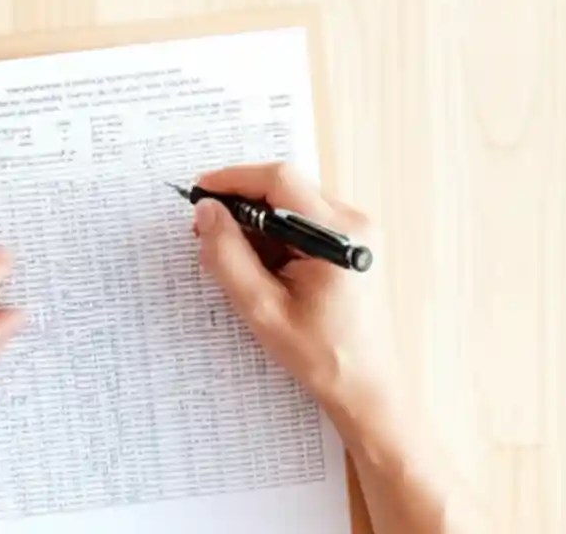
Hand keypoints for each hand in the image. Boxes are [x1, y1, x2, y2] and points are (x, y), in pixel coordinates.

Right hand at [192, 163, 396, 423]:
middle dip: (241, 205)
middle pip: (284, 188)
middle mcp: (353, 222)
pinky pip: (302, 221)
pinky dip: (274, 237)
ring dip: (256, 225)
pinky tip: (261, 269)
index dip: (233, 179)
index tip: (200, 194)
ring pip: (290, 204)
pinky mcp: (349, 242)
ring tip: (236, 264)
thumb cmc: (320, 354)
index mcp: (338, 234)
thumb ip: (228, 255)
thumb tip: (207, 211)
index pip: (279, 180)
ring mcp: (355, 231)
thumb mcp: (262, 307)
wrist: (365, 386)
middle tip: (207, 233)